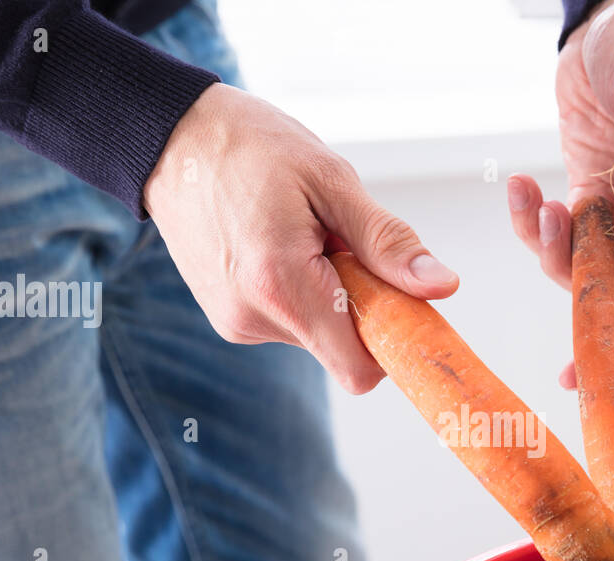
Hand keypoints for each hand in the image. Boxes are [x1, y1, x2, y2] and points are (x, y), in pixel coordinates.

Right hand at [144, 84, 458, 393]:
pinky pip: (290, 321)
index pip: (359, 369)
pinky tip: (278, 245)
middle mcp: (253, 318)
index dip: (392, 343)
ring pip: (318, 332)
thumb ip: (387, 243)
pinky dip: (300, 292)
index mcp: (282, 286)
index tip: (404, 304)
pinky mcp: (228, 319)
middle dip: (360, 302)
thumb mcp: (331, 181)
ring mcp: (235, 323)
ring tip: (298, 234)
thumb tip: (440, 286)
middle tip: (337, 240)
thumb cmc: (250, 147)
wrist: (172, 139)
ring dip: (328, 292)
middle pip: (343, 347)